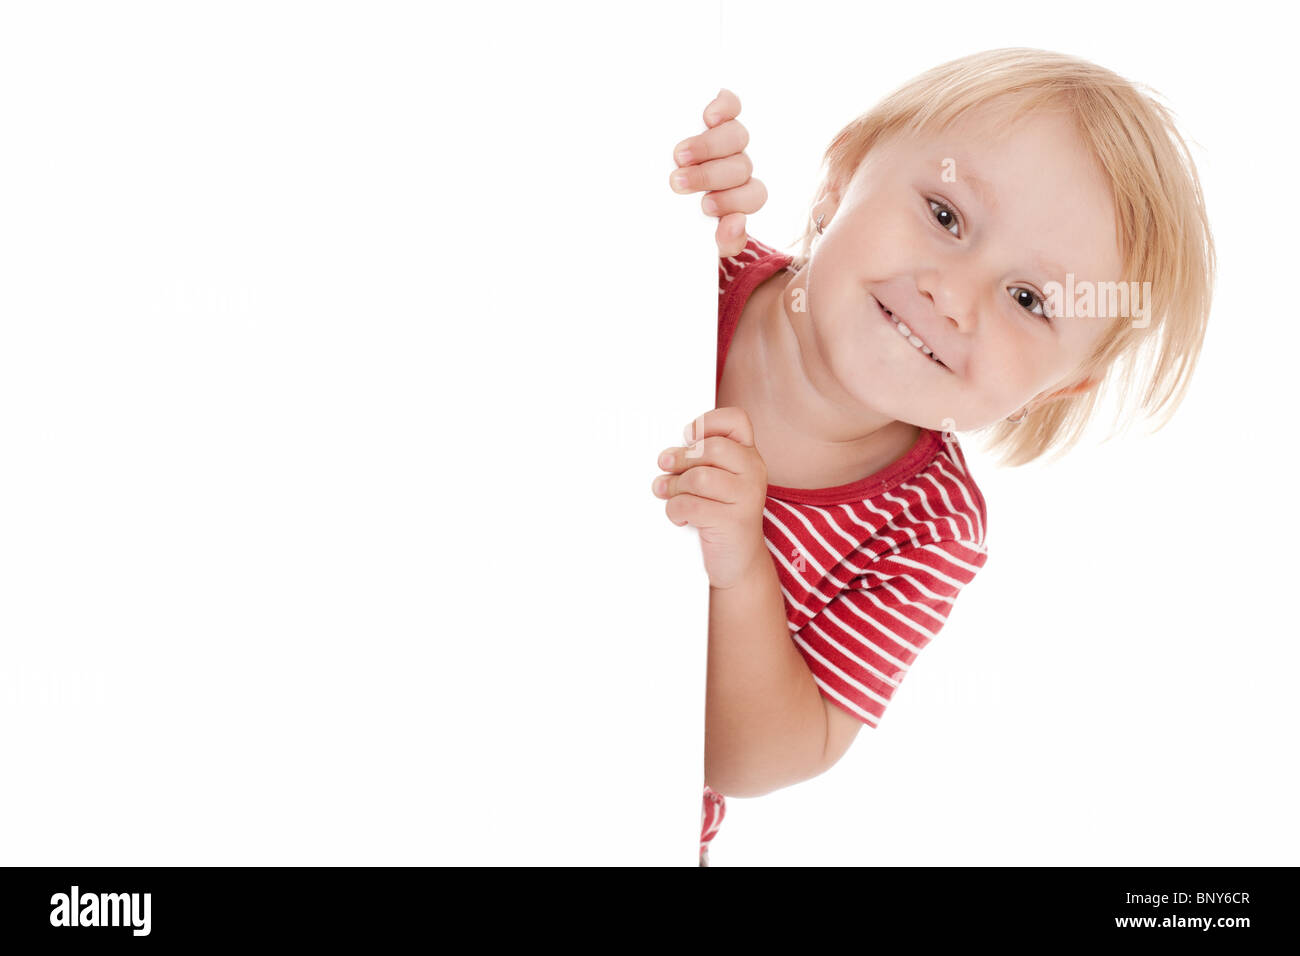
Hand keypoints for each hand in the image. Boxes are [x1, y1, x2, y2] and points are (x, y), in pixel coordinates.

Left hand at [651, 406, 769, 589]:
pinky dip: (676, 510)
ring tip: (670, 496)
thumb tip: (668, 453)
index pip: (736, 420)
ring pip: (699, 477)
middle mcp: (754, 472)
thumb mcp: (717, 482)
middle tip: (666, 467)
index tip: (688, 437)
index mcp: (749, 456)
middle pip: (710, 448)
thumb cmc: (721, 517)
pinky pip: (691, 506)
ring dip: (675, 487)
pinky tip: (680, 517)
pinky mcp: (734, 522)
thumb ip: (701, 461)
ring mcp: (748, 497)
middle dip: (680, 458)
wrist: (739, 562)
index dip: (707, 423)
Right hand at [668, 88, 767, 258]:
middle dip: (709, 176)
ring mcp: (730, 139)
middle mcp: (738, 166)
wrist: (655, 195)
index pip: (754, 196)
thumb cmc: (682, 218)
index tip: (705, 207)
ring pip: (737, 137)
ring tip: (679, 156)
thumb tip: (735, 224)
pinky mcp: (719, 113)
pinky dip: (724, 108)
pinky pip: (731, 105)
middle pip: (742, 166)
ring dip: (708, 147)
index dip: (735, 201)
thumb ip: (723, 240)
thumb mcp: (699, 237)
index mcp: (740, 196)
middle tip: (678, 183)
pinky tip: (708, 118)